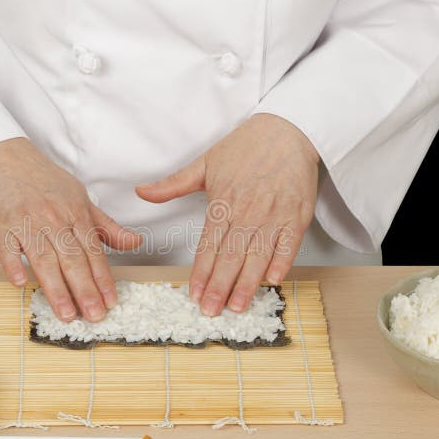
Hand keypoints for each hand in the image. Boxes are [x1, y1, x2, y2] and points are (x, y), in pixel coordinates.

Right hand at [0, 138, 141, 321]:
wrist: (6, 160)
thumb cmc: (44, 182)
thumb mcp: (81, 199)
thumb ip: (107, 226)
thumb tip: (135, 242)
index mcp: (75, 214)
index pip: (93, 252)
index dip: (102, 279)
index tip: (110, 301)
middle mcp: (53, 220)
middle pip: (72, 259)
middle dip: (84, 290)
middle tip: (93, 315)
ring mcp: (26, 223)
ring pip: (43, 259)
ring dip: (55, 288)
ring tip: (66, 313)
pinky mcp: (1, 226)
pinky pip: (7, 249)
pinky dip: (13, 265)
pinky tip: (22, 283)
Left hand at [136, 113, 318, 315]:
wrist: (287, 128)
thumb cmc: (246, 146)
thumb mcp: (205, 162)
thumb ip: (173, 184)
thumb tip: (141, 191)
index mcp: (223, 202)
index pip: (208, 245)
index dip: (201, 272)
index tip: (194, 294)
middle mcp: (247, 211)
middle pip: (231, 256)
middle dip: (220, 286)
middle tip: (211, 310)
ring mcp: (274, 214)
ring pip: (257, 255)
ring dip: (247, 282)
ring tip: (238, 306)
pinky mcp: (297, 214)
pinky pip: (289, 243)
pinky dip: (282, 261)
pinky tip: (272, 279)